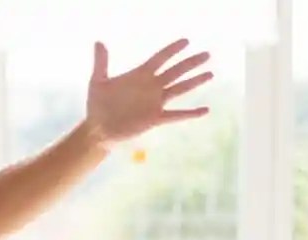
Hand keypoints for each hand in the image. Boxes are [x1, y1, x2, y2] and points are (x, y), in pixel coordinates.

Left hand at [85, 38, 212, 146]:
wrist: (97, 128)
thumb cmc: (97, 105)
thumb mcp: (98, 82)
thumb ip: (101, 62)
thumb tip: (98, 42)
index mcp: (139, 75)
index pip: (160, 59)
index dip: (172, 50)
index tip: (186, 41)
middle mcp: (151, 87)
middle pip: (175, 71)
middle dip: (190, 63)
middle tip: (206, 54)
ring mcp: (155, 102)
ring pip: (179, 89)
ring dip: (194, 81)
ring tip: (210, 73)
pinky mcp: (155, 118)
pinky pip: (176, 115)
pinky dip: (190, 113)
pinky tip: (205, 110)